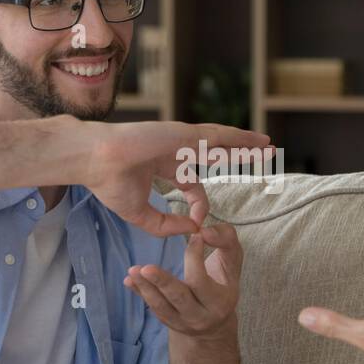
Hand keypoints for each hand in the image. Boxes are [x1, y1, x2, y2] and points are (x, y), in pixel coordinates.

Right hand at [85, 121, 271, 236]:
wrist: (96, 160)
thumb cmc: (110, 183)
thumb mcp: (140, 214)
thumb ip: (165, 224)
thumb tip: (192, 229)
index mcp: (163, 166)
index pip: (191, 185)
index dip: (199, 204)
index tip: (197, 222)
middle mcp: (176, 151)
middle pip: (215, 156)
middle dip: (236, 159)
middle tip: (258, 161)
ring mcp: (181, 140)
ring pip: (222, 143)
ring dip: (246, 146)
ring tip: (268, 147)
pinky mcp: (185, 134)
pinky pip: (220, 137)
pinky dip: (240, 138)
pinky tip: (257, 142)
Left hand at [125, 222, 242, 340]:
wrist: (216, 321)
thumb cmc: (224, 280)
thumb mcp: (233, 260)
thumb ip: (225, 240)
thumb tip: (204, 231)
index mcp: (220, 301)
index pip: (201, 280)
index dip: (194, 258)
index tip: (193, 235)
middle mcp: (201, 316)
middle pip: (179, 298)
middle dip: (162, 282)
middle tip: (146, 268)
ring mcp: (183, 322)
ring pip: (162, 306)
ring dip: (145, 288)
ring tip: (133, 271)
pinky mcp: (168, 322)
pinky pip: (152, 308)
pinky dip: (140, 294)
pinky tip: (128, 281)